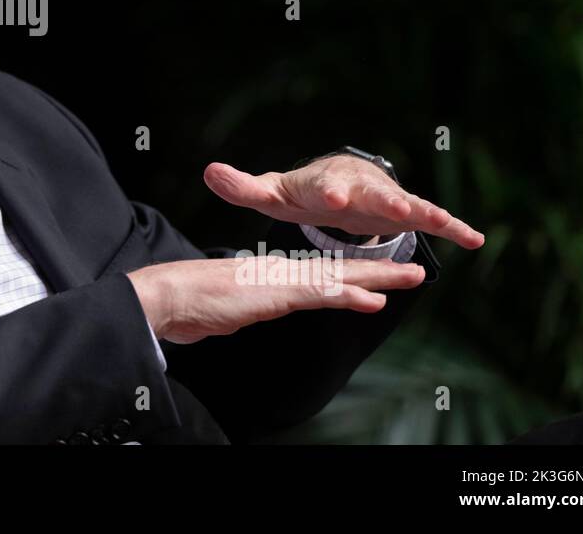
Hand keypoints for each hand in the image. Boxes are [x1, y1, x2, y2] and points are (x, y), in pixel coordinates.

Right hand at [127, 255, 425, 343]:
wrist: (168, 295)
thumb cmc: (188, 304)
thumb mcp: (224, 308)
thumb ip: (239, 308)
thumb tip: (235, 314)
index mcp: (269, 274)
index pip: (320, 273)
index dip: (351, 274)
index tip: (377, 277)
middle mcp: (280, 271)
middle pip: (339, 270)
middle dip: (378, 271)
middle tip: (414, 270)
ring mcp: (280, 280)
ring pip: (340, 276)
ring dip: (379, 278)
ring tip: (413, 277)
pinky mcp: (277, 293)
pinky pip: (322, 294)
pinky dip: (350, 296)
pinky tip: (375, 300)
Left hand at [203, 155, 484, 248]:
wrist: (337, 181)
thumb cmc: (302, 191)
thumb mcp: (272, 192)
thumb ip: (243, 186)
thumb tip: (209, 171)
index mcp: (325, 182)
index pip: (324, 186)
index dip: (328, 192)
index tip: (333, 200)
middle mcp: (360, 187)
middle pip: (372, 193)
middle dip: (384, 199)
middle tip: (398, 207)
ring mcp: (386, 198)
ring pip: (408, 205)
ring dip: (427, 213)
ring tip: (446, 224)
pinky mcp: (405, 212)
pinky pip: (431, 219)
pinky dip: (452, 227)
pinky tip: (475, 239)